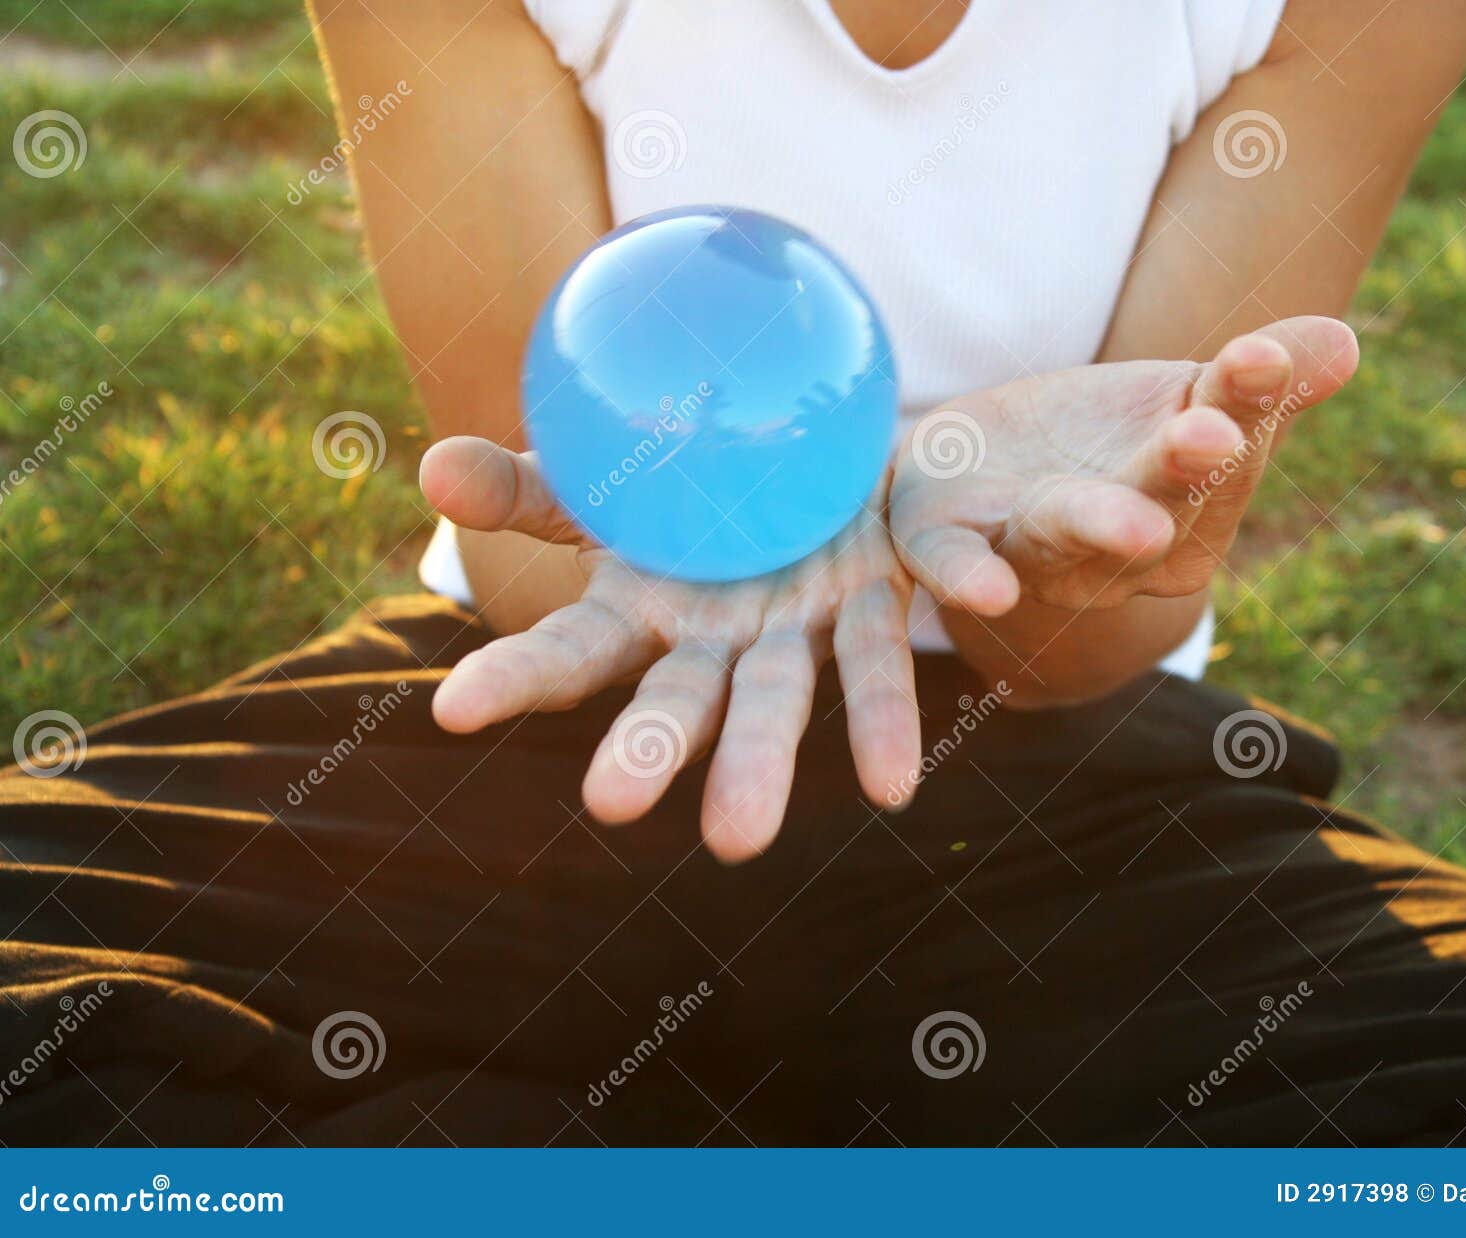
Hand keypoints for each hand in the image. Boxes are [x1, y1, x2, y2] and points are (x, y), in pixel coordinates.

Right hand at [418, 439, 920, 862]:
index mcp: (637, 617)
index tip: (449, 708)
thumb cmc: (682, 486)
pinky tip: (891, 780)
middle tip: (609, 804)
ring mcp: (789, 634)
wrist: (801, 456)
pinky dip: (885, 715)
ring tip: (740, 837)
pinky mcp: (866, 606)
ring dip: (763, 760)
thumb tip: (430, 470)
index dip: (512, 678)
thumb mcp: (597, 480)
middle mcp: (710, 645)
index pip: (565, 655)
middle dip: (646, 750)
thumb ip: (522, 489)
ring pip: (776, 698)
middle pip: (677, 703)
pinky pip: (877, 659)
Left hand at [888, 316, 1359, 615]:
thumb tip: (1344, 343)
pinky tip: (985, 594)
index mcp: (1190, 508)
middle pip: (1160, 505)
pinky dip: (972, 578)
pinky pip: (957, 564)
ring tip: (1136, 525)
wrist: (990, 486)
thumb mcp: (1186, 400)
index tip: (1261, 357)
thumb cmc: (1110, 443)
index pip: (1228, 449)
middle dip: (1185, 474)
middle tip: (1211, 439)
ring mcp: (1033, 549)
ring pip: (1066, 537)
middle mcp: (1117, 549)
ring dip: (1098, 527)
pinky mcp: (947, 539)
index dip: (1248, 404)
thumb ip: (1258, 382)